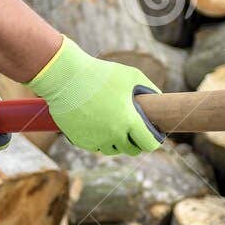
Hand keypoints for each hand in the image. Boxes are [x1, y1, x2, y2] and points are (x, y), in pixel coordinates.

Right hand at [26, 35, 163, 155]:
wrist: (65, 78)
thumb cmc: (100, 74)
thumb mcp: (131, 76)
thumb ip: (149, 88)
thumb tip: (159, 100)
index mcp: (129, 121)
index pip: (149, 144)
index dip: (154, 140)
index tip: (154, 134)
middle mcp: (113, 135)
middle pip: (132, 150)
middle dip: (136, 141)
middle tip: (135, 130)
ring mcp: (96, 140)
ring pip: (113, 150)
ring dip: (117, 142)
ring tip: (116, 126)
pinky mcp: (80, 141)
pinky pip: (96, 146)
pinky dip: (100, 140)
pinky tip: (100, 125)